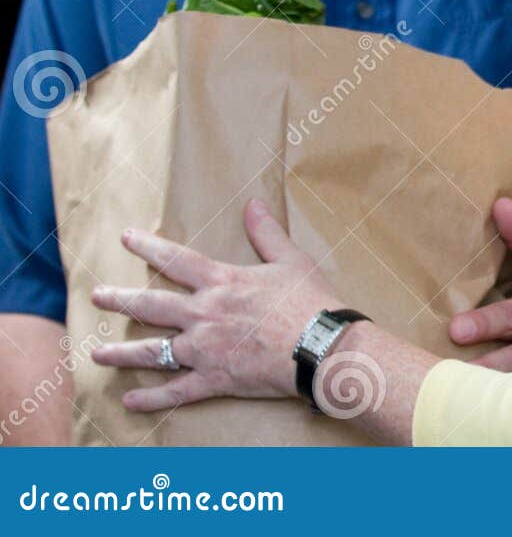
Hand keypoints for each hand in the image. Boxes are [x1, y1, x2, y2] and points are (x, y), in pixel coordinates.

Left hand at [90, 198, 339, 410]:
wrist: (321, 346)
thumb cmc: (310, 302)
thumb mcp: (292, 260)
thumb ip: (267, 233)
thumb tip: (254, 204)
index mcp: (222, 282)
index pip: (176, 260)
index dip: (149, 247)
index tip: (126, 237)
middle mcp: (204, 314)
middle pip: (151, 305)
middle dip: (121, 300)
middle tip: (97, 297)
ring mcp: (204, 349)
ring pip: (152, 351)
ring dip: (122, 353)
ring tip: (97, 354)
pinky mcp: (214, 379)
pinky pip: (176, 391)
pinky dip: (152, 398)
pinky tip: (131, 401)